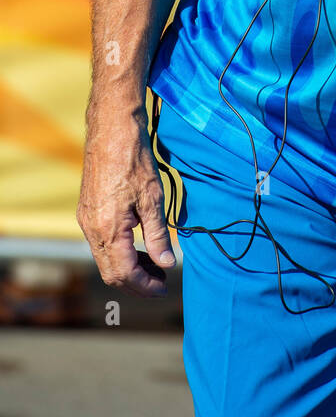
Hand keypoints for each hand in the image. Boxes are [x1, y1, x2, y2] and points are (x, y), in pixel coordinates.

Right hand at [76, 100, 175, 297]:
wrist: (112, 130)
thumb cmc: (134, 160)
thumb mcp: (153, 199)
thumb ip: (158, 236)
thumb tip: (168, 264)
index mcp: (108, 229)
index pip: (124, 274)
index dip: (145, 286)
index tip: (165, 287)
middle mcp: (91, 228)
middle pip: (111, 273)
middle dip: (136, 282)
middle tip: (162, 280)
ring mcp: (86, 220)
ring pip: (104, 259)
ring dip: (128, 267)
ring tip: (155, 263)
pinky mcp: (86, 211)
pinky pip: (100, 243)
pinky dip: (119, 252)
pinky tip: (138, 244)